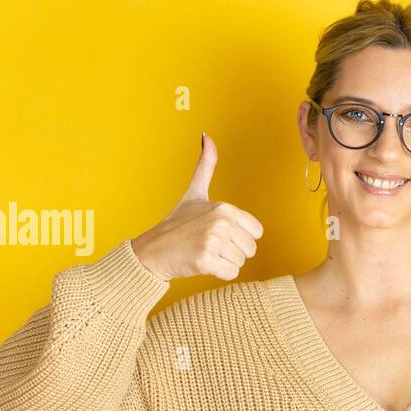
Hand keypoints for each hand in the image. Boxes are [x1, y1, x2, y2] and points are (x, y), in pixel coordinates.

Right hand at [130, 133, 263, 281]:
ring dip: (224, 262)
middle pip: (250, 249)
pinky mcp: (205, 260)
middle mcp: (220, 222)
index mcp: (224, 208)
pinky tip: (203, 263)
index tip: (218, 232)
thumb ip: (206, 166)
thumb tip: (207, 136)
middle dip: (232, 251)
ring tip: (204, 252)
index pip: (256, 232)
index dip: (240, 236)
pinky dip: (219, 273)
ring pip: (240, 262)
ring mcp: (212, 242)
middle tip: (209, 244)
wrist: (153, 250)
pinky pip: (231, 273)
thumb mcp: (194, 193)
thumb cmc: (176, 223)